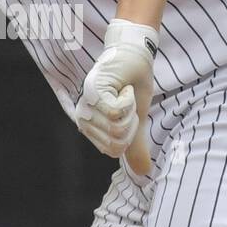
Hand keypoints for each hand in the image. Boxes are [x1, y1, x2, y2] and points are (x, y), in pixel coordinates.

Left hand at [73, 20, 157, 174]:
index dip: (130, 135)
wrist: (136, 55)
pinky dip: (128, 100)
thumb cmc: (134, 83)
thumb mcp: (137, 119)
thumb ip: (135, 145)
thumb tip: (142, 172)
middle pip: (116, 141)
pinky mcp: (92, 93)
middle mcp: (84, 117)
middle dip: (131, 122)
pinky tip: (124, 88)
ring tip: (125, 93)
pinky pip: (116, 112)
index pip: (114, 150)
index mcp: (91, 127)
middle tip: (128, 101)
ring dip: (130, 109)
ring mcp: (86, 104)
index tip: (129, 113)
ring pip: (116, 127)